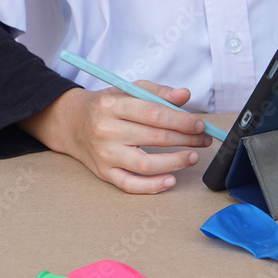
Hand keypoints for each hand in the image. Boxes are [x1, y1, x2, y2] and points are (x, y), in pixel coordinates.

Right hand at [19, 82, 213, 193]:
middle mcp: (106, 130)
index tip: (199, 125)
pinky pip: (130, 184)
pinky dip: (152, 186)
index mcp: (112, 106)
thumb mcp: (128, 90)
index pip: (153, 114)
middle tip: (204, 139)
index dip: (181, 121)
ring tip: (193, 157)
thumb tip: (185, 95)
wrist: (73, 124)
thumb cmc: (107, 106)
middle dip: (186, 139)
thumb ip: (158, 92)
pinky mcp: (104, 173)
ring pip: (145, 164)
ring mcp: (104, 154)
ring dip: (175, 163)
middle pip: (154, 138)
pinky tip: (171, 180)